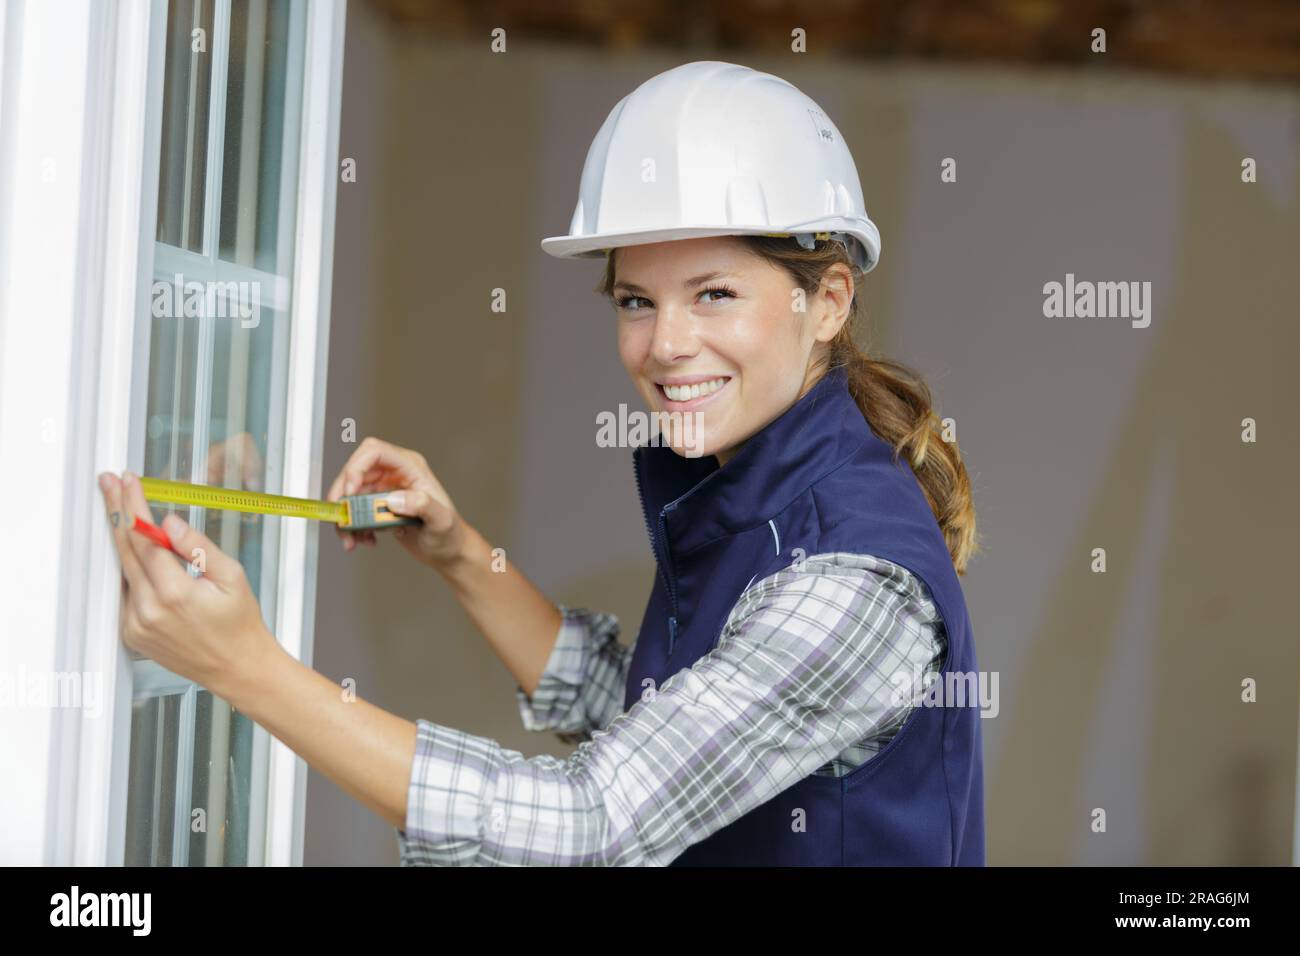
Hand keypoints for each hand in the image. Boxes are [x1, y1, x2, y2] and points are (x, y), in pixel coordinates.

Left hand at [98, 470, 280, 699]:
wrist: (238, 668)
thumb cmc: (240, 625)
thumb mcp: (233, 577)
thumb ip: (198, 547)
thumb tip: (169, 523)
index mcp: (176, 593)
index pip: (145, 538)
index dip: (134, 506)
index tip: (128, 483)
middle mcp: (149, 610)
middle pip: (125, 549)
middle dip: (117, 512)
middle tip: (110, 484)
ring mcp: (137, 623)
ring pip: (124, 570)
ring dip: (122, 538)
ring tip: (121, 510)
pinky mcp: (132, 633)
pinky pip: (127, 592)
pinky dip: (132, 570)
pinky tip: (141, 557)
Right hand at [326, 436, 465, 567]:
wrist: (449, 551)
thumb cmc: (450, 534)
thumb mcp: (440, 520)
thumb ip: (421, 506)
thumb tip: (394, 499)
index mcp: (411, 467)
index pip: (375, 452)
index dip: (356, 468)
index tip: (350, 493)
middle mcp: (396, 474)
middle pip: (355, 471)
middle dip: (342, 495)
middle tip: (340, 519)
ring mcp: (386, 489)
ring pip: (351, 494)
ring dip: (345, 516)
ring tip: (352, 539)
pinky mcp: (379, 506)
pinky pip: (355, 510)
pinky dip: (352, 527)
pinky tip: (365, 540)